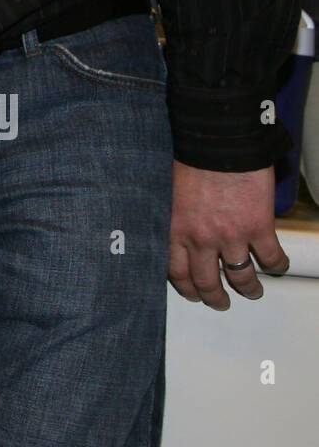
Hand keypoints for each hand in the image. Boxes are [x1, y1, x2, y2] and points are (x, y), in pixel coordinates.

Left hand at [169, 162, 289, 309]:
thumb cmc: (190, 159)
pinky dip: (277, 265)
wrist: (218, 144)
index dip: (186, 287)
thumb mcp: (169, 191)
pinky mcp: (258, 228)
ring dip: (248, 288)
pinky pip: (271, 258)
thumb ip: (173, 214)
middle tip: (220, 301)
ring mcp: (231, 236)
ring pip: (241, 276)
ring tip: (252, 291)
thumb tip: (177, 224)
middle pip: (207, 281)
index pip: (176, 271)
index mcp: (175, 228)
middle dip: (214, 297)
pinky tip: (277, 265)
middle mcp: (201, 238)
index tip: (192, 293)